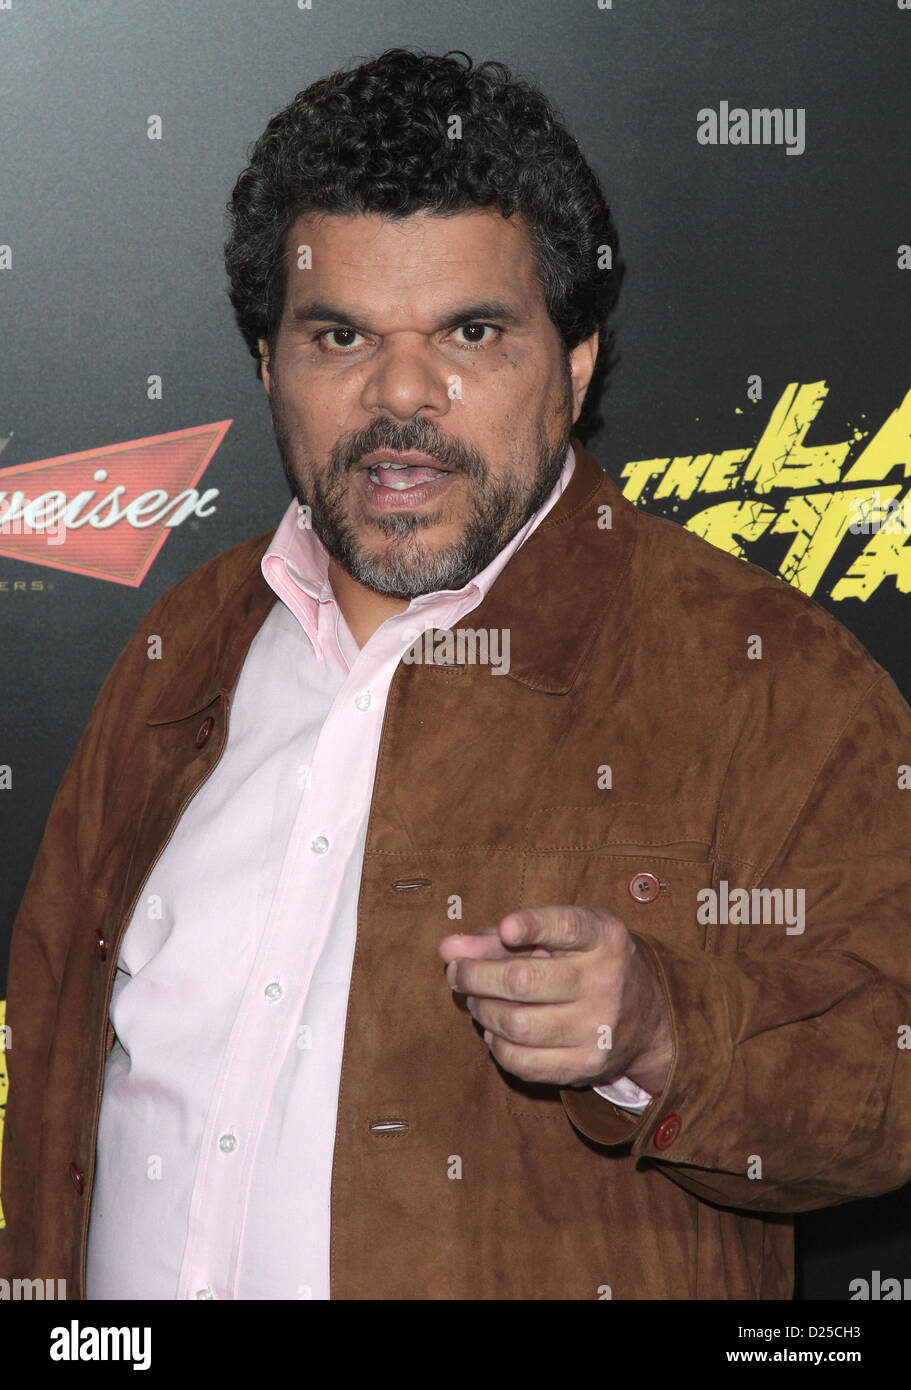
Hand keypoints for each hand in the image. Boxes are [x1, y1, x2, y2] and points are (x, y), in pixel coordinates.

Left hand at [438, 905, 673, 1090]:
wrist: (647, 1014)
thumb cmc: (585, 961)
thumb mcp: (557, 935)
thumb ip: (500, 936)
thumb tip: (447, 950)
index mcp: (603, 936)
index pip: (567, 927)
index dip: (534, 926)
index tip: (506, 928)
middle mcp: (606, 981)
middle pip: (522, 980)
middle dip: (474, 975)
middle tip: (457, 972)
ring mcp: (599, 1028)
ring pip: (516, 1024)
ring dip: (482, 1011)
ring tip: (478, 1000)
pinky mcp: (588, 1065)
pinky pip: (523, 1062)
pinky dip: (497, 1045)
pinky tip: (497, 1031)